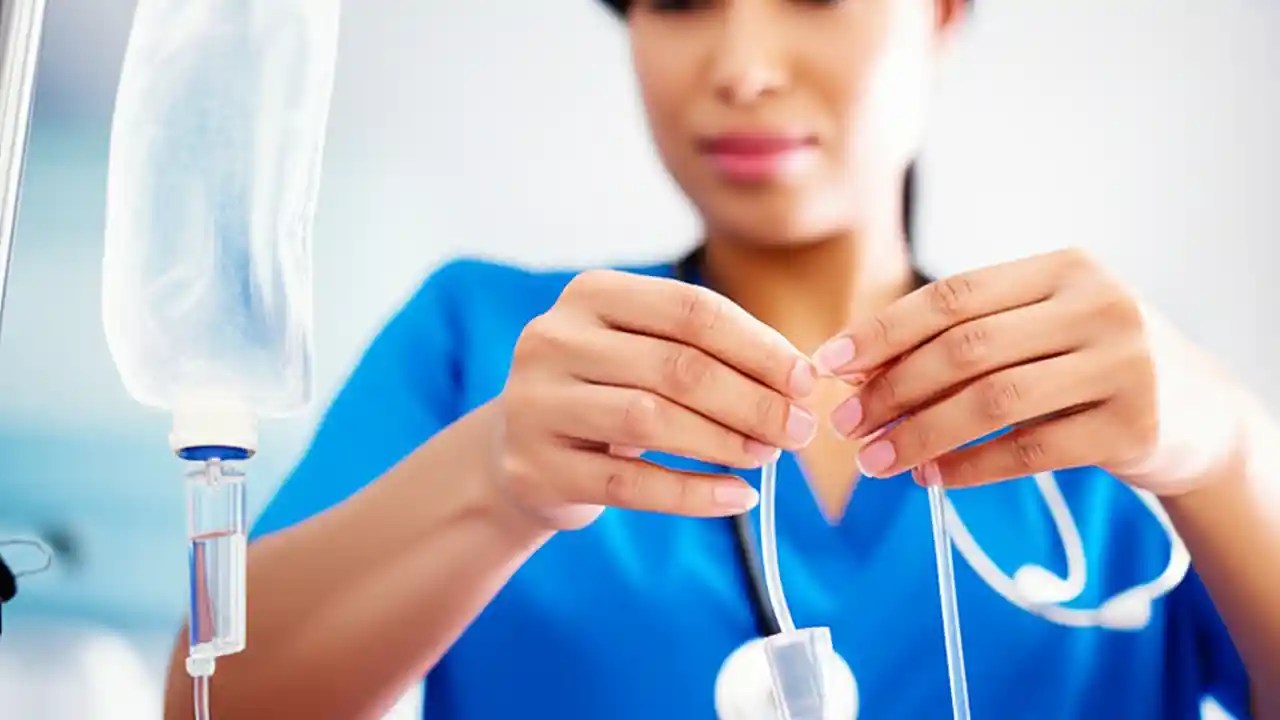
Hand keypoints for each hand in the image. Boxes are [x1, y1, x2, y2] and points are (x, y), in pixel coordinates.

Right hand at [494, 270, 819, 529]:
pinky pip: (629, 485)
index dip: (757, 346)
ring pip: (650, 420)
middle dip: (752, 401)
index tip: (806, 381)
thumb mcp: (643, 353)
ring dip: (724, 442)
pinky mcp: (536, 468)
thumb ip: (709, 353)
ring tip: (769, 456)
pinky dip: (693, 493)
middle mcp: (554, 340)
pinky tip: (738, 496)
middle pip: (676, 367)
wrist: (520, 450)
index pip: (690, 311)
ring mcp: (536, 404)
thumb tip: (800, 378)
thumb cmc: (606, 392)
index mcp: (589, 294)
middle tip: (799, 428)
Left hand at [813, 248, 1248, 495]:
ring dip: (921, 434)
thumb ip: (965, 339)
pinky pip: (1031, 450)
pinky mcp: (1134, 426)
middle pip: (966, 347)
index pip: (951, 295)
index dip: (882, 331)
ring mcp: (1122, 364)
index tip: (829, 365)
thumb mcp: (1043, 328)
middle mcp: (1097, 305)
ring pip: (994, 400)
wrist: (1201, 413)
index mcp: (1062, 268)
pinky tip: (931, 479)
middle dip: (892, 388)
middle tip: (846, 424)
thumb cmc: (1092, 364)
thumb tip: (858, 374)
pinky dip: (971, 467)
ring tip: (875, 462)